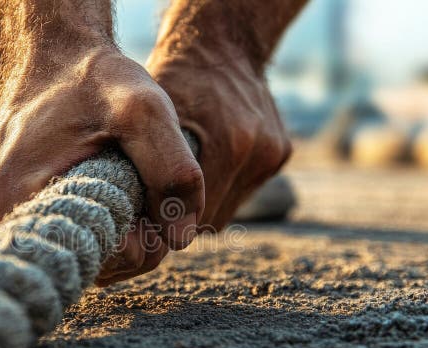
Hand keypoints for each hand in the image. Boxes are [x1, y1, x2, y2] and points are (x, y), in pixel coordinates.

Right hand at [0, 46, 203, 283]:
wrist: (55, 56)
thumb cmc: (94, 79)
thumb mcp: (145, 111)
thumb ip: (173, 171)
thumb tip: (181, 239)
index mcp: (16, 196)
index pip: (101, 254)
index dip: (143, 230)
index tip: (148, 187)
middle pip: (92, 261)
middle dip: (132, 231)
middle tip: (138, 179)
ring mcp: (4, 218)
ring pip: (85, 255)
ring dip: (118, 229)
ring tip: (122, 180)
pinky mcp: (15, 214)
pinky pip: (72, 239)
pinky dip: (100, 224)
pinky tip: (107, 189)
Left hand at [146, 42, 291, 230]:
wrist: (222, 44)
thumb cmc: (176, 77)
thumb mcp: (153, 117)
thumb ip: (153, 169)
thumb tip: (146, 222)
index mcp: (230, 145)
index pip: (196, 216)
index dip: (169, 219)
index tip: (149, 214)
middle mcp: (259, 152)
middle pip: (216, 218)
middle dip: (187, 215)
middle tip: (161, 199)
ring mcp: (274, 153)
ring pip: (231, 207)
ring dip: (207, 200)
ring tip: (182, 179)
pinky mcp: (281, 152)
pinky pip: (244, 188)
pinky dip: (224, 183)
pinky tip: (207, 160)